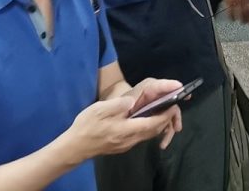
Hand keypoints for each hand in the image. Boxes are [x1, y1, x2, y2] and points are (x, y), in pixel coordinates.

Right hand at [65, 90, 180, 159]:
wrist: (76, 147)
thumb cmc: (86, 126)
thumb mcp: (99, 110)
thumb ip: (117, 105)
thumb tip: (132, 100)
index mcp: (125, 129)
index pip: (151, 124)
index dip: (163, 116)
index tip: (173, 106)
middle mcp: (130, 140)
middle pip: (152, 131)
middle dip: (164, 120)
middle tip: (171, 106)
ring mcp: (126, 144)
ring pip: (147, 135)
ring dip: (156, 124)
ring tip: (161, 112)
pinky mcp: (122, 146)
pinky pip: (140, 137)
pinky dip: (148, 128)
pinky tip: (145, 120)